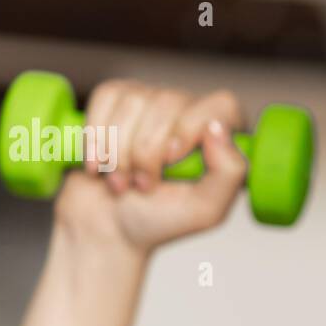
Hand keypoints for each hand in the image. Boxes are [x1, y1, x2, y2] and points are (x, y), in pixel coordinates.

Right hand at [52, 80, 248, 253]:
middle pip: (170, 101)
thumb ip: (230, 173)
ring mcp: (153, 100)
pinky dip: (96, 136)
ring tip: (121, 183)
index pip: (221, 105)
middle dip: (147, 152)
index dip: (191, 127)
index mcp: (221, 137)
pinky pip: (106, 97)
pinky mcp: (117, 99)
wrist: (107, 228)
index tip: (171, 160)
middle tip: (143, 187)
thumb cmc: (160, 219)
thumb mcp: (205, 210)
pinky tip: (98, 165)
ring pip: (135, 100)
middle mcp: (190, 112)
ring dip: (119, 151)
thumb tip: (218, 127)